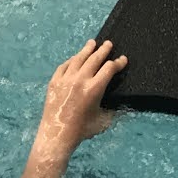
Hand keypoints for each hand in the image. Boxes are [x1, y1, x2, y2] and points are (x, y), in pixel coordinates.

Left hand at [32, 40, 126, 158]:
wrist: (57, 134)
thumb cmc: (82, 130)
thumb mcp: (103, 121)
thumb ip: (112, 110)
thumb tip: (118, 102)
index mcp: (94, 89)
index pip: (109, 69)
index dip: (118, 63)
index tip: (123, 59)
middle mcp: (80, 80)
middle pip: (94, 59)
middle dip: (103, 50)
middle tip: (109, 44)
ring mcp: (66, 79)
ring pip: (78, 58)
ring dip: (87, 50)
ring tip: (92, 43)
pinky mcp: (54, 81)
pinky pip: (64, 65)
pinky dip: (71, 60)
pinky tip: (75, 57)